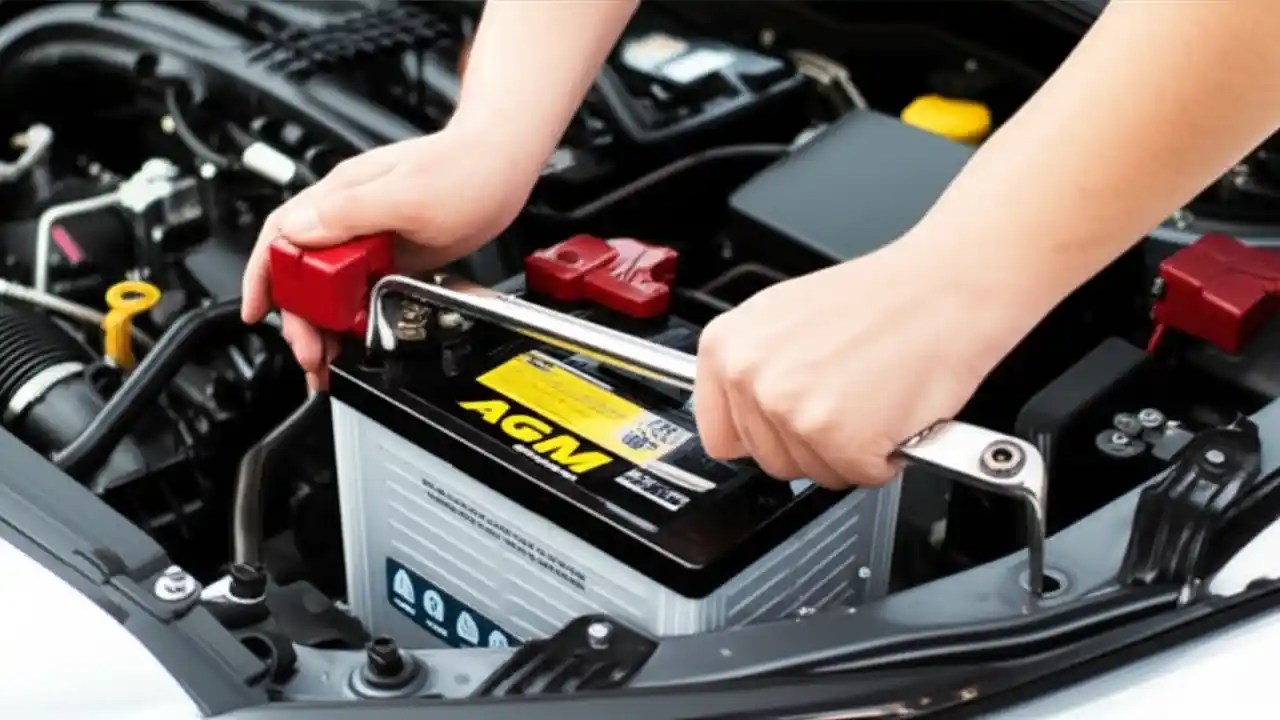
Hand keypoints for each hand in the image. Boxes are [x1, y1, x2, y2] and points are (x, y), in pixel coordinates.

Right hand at [240, 120, 542, 388]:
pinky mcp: (394, 254)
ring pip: (331, 288)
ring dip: (324, 325)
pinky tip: (355, 340)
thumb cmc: (465, 166)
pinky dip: (352, 320)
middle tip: (310, 352)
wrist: (504, 165)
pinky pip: (361, 291)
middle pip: (304, 272)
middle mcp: (349, 215)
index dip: (263, 275)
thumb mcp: (405, 194)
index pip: (282, 236)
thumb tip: (298, 231)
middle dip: (298, 317)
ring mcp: (371, 236)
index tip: (258, 311)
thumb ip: (349, 213)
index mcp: (340, 196)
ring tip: (326, 360)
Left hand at [693, 232, 1055, 488]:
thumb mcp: (785, 317)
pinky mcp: (840, 441)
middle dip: (814, 442)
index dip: (766, 435)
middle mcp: (749, 377)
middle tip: (850, 395)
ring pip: (813, 473)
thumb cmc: (884, 298)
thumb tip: (743, 415)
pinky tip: (893, 411)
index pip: (721, 436)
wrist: (947, 287)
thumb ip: (755, 368)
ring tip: (872, 396)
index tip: (792, 423)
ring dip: (849, 450)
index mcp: (726, 346)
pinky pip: (860, 477)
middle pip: (769, 460)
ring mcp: (792, 411)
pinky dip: (887, 457)